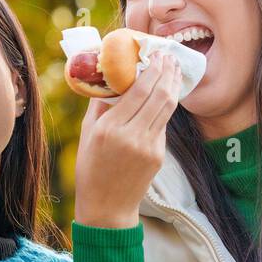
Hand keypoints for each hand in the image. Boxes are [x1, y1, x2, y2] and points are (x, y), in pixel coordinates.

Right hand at [73, 51, 182, 228]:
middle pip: (159, 96)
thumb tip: (111, 78)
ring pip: (167, 108)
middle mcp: (131, 136)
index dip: (152, 70)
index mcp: (109, 129)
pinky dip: (165, 107)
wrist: (106, 207)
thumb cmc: (91, 169)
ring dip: (173, 86)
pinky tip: (166, 95)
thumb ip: (100, 105)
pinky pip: (163, 125)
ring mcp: (148, 147)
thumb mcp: (87, 134)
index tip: (157, 54)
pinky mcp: (158, 156)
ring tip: (174, 69)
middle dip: (167, 72)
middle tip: (169, 56)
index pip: (138, 91)